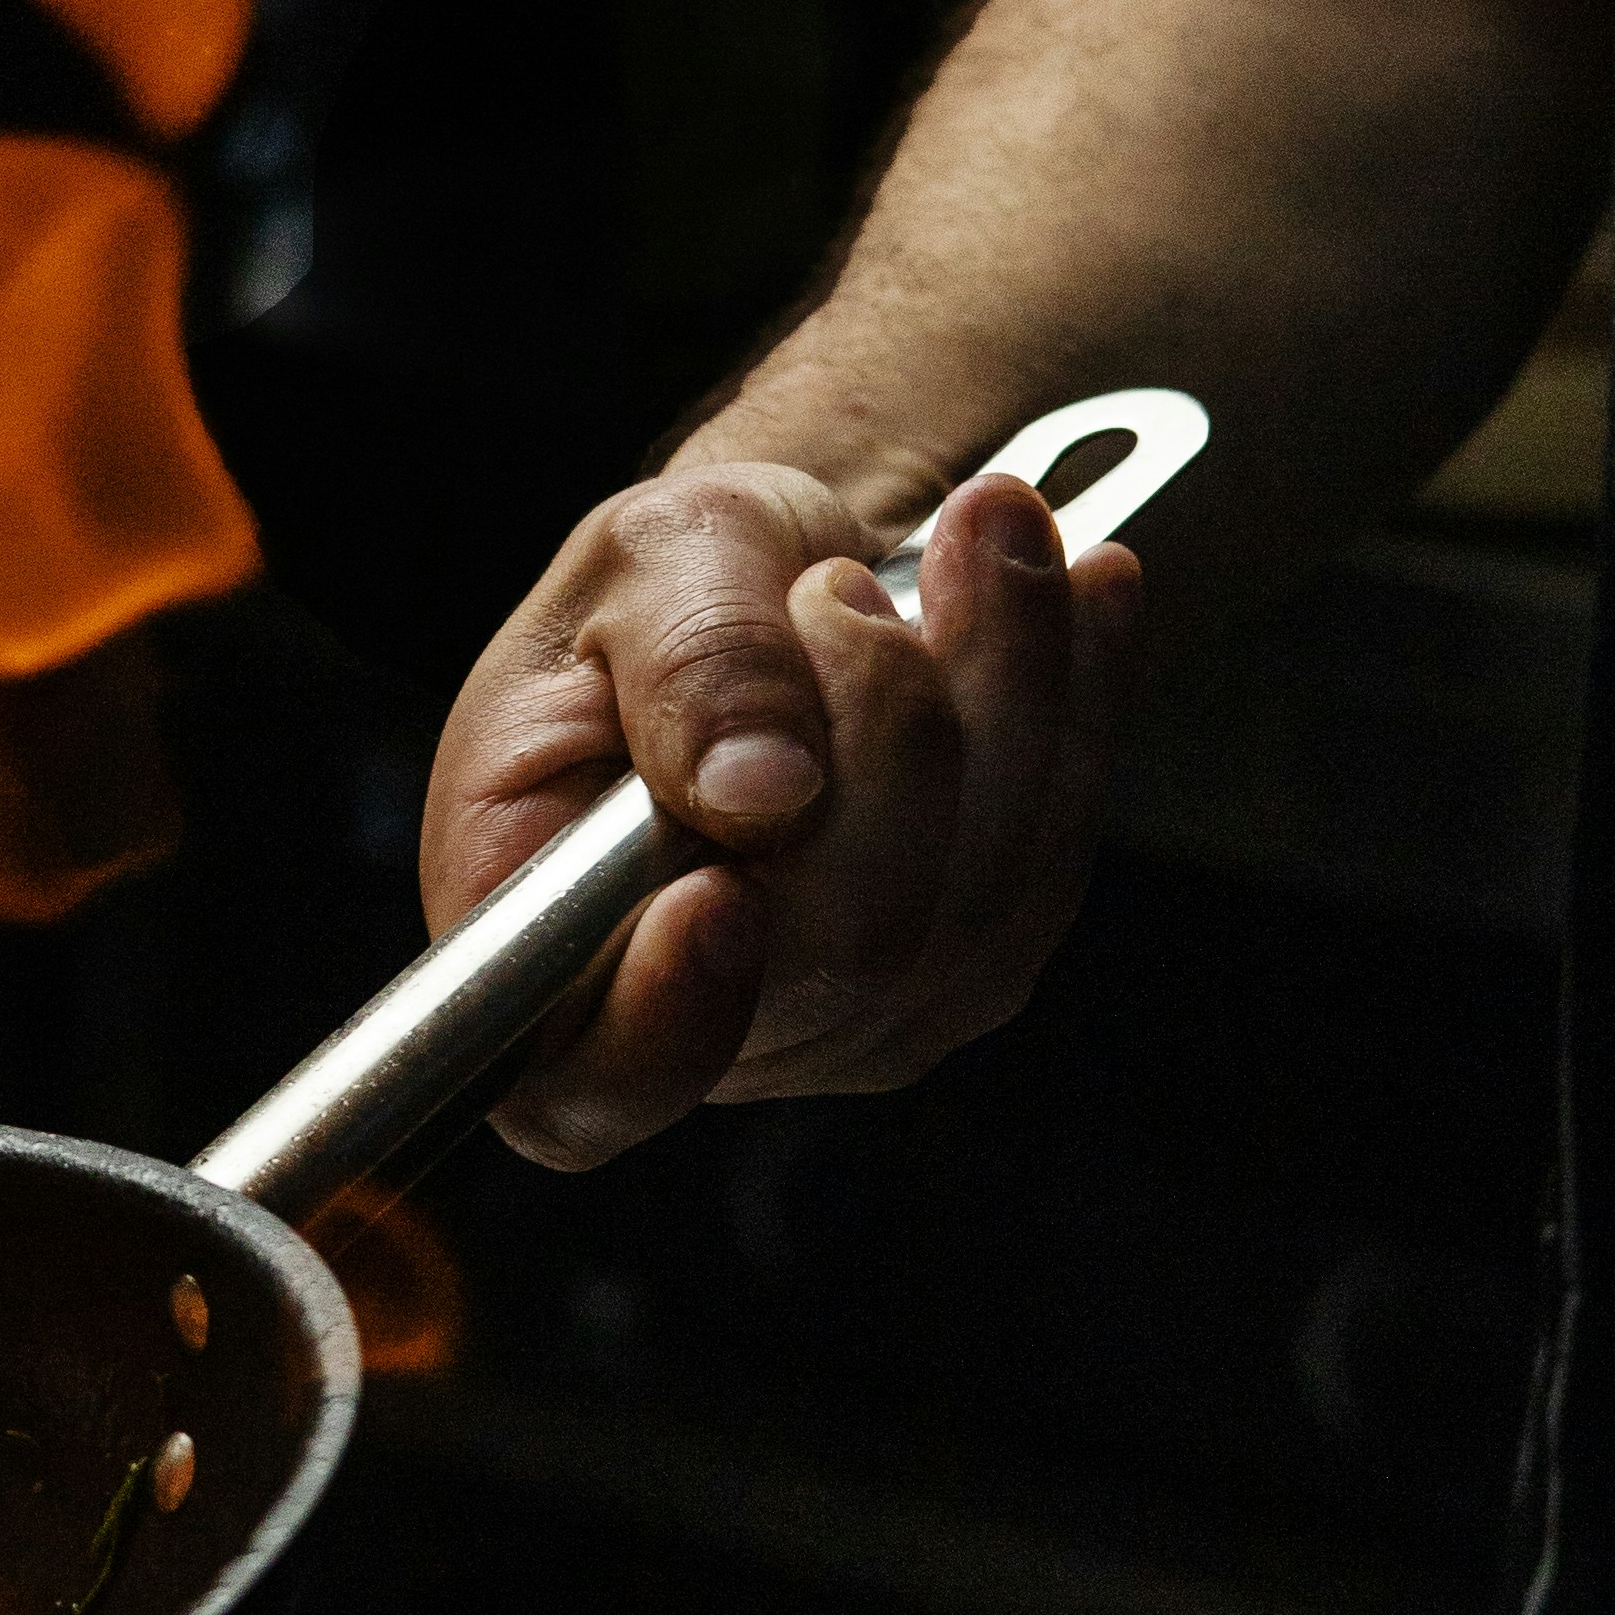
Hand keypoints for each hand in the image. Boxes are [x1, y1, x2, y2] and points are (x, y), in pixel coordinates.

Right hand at [417, 457, 1144, 1166]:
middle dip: (889, 737)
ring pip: (971, 912)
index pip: (580, 1084)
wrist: (787, 574)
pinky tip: (1081, 596)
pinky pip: (1049, 870)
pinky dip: (1079, 712)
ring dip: (1009, 695)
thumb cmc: (673, 582)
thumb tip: (758, 790)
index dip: (662, 1025)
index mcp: (533, 933)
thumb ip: (691, 666)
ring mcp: (840, 1016)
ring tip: (993, 530)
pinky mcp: (962, 973)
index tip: (720, 897)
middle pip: (837, 959)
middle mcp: (686, 1014)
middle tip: (856, 580)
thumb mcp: (643, 564)